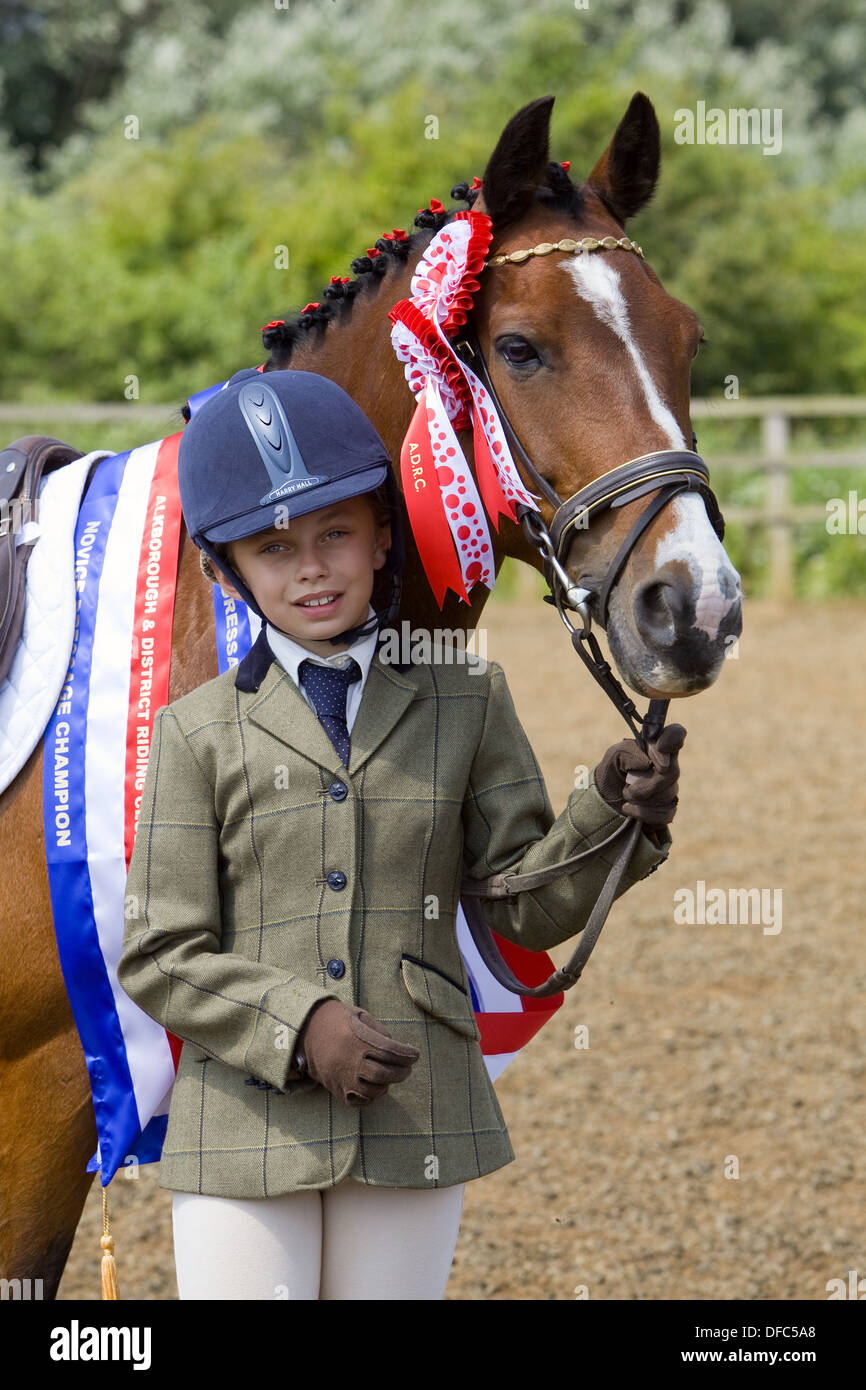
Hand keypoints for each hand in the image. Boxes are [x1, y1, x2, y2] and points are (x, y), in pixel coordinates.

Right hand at [298, 1000, 419, 1106]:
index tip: (415, 1054)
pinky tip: (377, 1087)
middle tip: (407, 1068)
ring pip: (373, 1090)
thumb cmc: (338, 1020)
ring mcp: (342, 1078)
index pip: (391, 1052)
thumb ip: (380, 1032)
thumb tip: (397, 1050)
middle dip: (402, 1072)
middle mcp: (350, 1061)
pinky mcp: (335, 1089)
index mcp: (357, 1039)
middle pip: (384, 1074)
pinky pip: (359, 1101)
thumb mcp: (360, 1016)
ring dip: (387, 1085)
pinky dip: (373, 1096)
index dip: (407, 1055)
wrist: (306, 1031)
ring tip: (391, 1076)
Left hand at [593, 723, 685, 826]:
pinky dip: (643, 813)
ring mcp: (671, 787)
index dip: (671, 739)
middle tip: (627, 786)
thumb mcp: (614, 755)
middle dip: (646, 783)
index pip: (676, 734)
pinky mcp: (668, 807)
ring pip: (668, 795)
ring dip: (640, 798)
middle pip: (672, 772)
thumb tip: (648, 763)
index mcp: (657, 745)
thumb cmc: (614, 769)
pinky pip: (665, 813)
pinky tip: (628, 809)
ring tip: (625, 795)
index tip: (659, 747)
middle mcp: (669, 764)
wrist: (606, 796)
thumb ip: (630, 751)